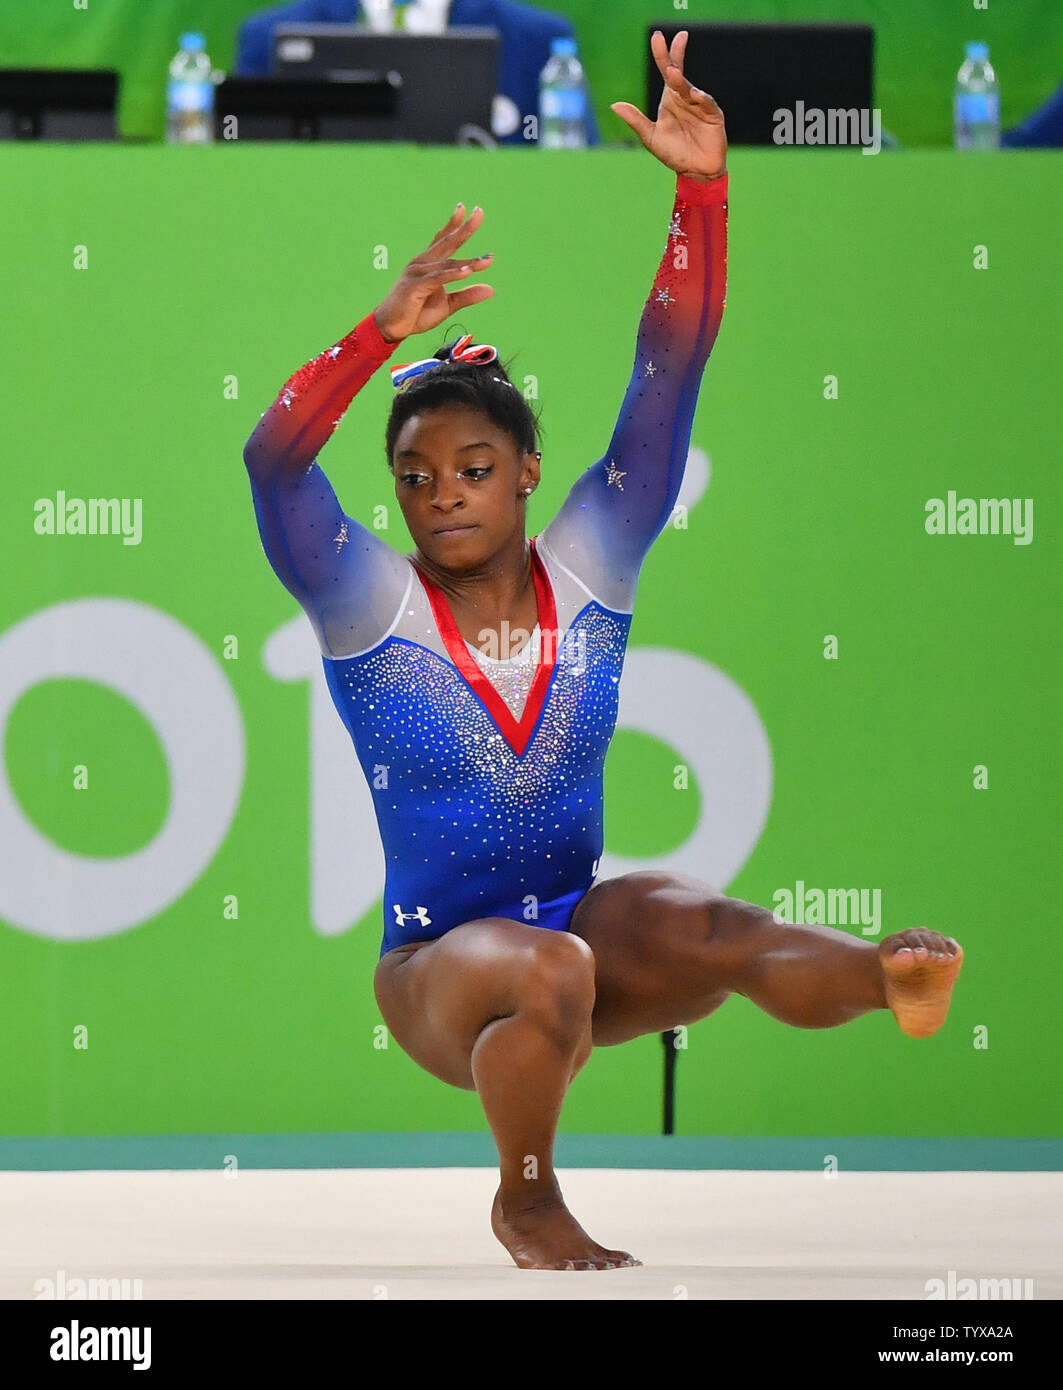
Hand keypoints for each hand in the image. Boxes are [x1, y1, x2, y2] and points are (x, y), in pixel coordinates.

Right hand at [374, 204, 493, 341]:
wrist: (391, 328)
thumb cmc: (416, 314)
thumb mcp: (448, 305)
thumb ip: (467, 295)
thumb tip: (492, 289)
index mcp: (428, 264)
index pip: (443, 240)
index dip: (454, 224)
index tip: (466, 208)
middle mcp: (422, 263)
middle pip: (447, 243)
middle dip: (464, 228)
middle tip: (479, 212)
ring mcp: (417, 273)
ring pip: (447, 264)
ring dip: (468, 263)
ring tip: (487, 260)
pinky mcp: (415, 287)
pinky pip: (438, 279)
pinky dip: (453, 275)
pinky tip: (468, 272)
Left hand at [610, 30, 726, 181]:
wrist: (695, 172)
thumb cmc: (674, 153)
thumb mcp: (651, 137)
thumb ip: (635, 120)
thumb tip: (614, 105)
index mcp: (670, 98)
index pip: (666, 71)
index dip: (662, 54)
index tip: (657, 37)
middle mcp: (685, 98)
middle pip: (680, 72)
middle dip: (678, 54)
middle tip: (679, 36)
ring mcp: (699, 105)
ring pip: (689, 88)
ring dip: (681, 81)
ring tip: (672, 73)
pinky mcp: (712, 115)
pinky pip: (706, 104)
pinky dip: (700, 99)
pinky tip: (693, 95)